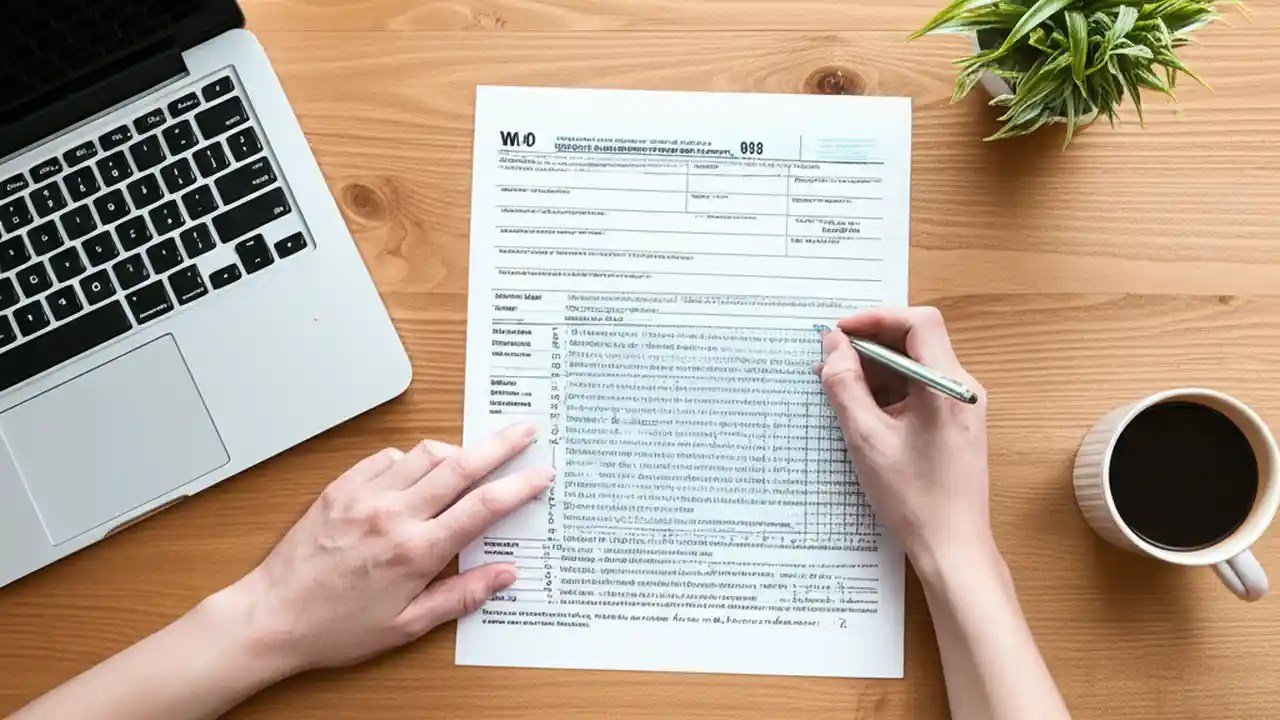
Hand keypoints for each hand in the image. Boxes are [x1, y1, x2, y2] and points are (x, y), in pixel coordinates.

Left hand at [207, 423, 551, 674]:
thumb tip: (504, 575)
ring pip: (425, 453)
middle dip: (500, 444)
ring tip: (470, 459)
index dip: (519, 486)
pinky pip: (386, 458)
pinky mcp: (340, 488)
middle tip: (524, 430)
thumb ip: (461, 595)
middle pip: (462, 465)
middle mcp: (394, 516)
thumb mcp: (407, 625)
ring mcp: (365, 496)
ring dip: (454, 451)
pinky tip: (414, 475)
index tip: (541, 473)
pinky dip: (409, 460)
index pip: (483, 507)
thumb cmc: (337, 627)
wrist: (272, 616)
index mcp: (416, 551)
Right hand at [817, 308, 991, 564]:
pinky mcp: (952, 423)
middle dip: (868, 345)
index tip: (839, 332)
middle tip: (828, 360)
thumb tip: (832, 346)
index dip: (875, 318)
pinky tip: (858, 409)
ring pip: (913, 366)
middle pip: (915, 341)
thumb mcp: (866, 439)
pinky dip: (887, 391)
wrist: (952, 547)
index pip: (918, 322)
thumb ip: (845, 385)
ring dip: (874, 370)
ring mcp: (959, 406)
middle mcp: (961, 388)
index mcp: (948, 386)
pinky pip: (917, 390)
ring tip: (835, 387)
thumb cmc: (913, 498)